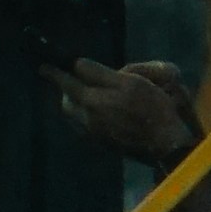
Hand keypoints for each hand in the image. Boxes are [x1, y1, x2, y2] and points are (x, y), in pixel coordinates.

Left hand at [44, 57, 195, 165]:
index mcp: (94, 99)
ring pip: (73, 114)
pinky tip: (98, 114)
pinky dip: (84, 117)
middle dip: (66, 90)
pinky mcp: (103, 144)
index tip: (44, 66)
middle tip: (73, 82)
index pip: (69, 81)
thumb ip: (101, 74)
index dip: (56, 71)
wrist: (167, 146)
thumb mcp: (133, 82)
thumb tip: (78, 66)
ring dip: (75, 104)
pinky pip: (84, 127)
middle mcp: (89, 117)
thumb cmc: (156, 110)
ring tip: (86, 98)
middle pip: (67, 100)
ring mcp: (95, 133)